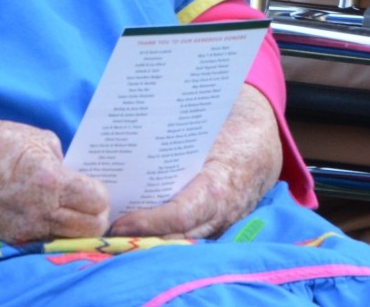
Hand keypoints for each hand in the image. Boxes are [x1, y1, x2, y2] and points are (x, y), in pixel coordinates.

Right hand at [0, 115, 109, 243]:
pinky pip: (38, 241)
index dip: (101, 195)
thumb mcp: (37, 137)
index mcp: (51, 182)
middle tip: (88, 204)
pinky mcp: (6, 240)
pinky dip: (45, 231)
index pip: (98, 203)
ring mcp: (22, 231)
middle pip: (90, 230)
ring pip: (66, 240)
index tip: (94, 188)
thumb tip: (73, 176)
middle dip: (95, 217)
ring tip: (65, 211)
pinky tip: (40, 215)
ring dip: (72, 228)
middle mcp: (40, 213)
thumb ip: (62, 160)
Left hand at [111, 85, 279, 239]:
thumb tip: (136, 135)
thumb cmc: (231, 129)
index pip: (180, 216)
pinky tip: (137, 229)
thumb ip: (176, 138)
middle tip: (107, 231)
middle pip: (175, 236)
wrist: (262, 140)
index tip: (119, 222)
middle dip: (141, 236)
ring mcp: (220, 224)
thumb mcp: (208, 128)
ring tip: (116, 233)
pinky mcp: (215, 226)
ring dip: (149, 240)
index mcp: (219, 186)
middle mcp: (221, 213)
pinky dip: (163, 236)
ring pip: (180, 241)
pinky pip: (187, 237)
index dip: (148, 223)